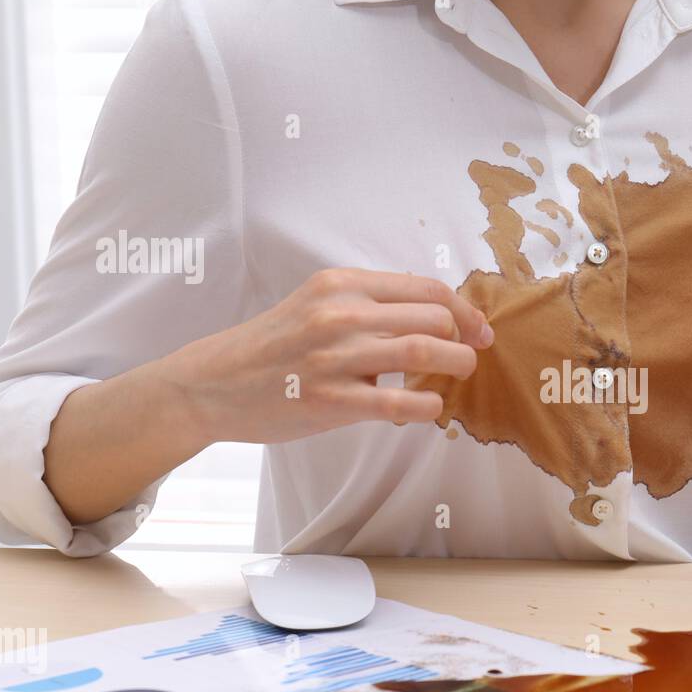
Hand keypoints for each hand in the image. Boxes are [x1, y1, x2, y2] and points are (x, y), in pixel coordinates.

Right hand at [166, 268, 492, 443]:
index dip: (464, 309)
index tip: (479, 328)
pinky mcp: (329, 401)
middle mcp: (339, 314)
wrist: (213, 384)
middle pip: (433, 317)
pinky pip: (398, 404)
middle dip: (465, 338)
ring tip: (460, 374)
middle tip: (471, 355)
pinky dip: (427, 405)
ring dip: (456, 364)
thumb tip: (434, 319)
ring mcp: (334, 358)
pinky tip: (430, 407)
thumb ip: (368, 307)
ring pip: (422, 352)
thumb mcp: (316, 305)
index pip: (425, 288)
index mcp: (340, 284)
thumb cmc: (273, 347)